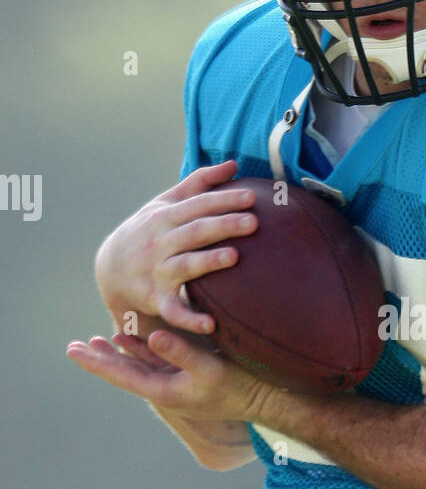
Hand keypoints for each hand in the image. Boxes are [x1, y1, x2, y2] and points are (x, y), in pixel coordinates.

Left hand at [66, 327, 269, 422]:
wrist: (263, 398)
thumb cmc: (239, 386)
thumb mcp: (210, 368)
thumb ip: (181, 353)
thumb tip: (152, 337)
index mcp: (164, 390)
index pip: (122, 375)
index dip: (96, 363)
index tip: (73, 351)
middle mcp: (165, 386)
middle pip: (124, 371)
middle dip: (99, 358)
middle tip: (73, 347)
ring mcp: (175, 380)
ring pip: (136, 364)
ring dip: (116, 352)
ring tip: (95, 341)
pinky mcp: (186, 372)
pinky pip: (154, 358)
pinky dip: (138, 348)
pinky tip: (128, 338)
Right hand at [94, 160, 258, 334]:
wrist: (110, 270)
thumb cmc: (149, 232)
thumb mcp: (165, 204)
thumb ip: (199, 184)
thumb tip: (232, 164)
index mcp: (165, 217)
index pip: (198, 206)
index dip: (223, 201)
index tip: (251, 198)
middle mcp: (159, 243)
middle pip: (194, 232)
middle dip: (222, 226)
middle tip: (252, 222)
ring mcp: (156, 271)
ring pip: (185, 266)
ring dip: (207, 261)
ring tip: (233, 257)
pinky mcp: (155, 299)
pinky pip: (174, 310)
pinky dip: (190, 318)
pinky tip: (211, 324)